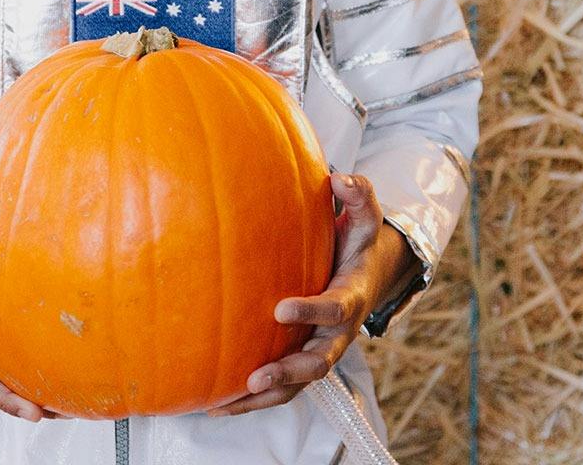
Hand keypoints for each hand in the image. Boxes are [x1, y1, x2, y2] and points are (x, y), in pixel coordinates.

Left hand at [208, 173, 416, 416]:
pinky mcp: (302, 358)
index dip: (311, 311)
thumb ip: (357, 195)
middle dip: (288, 372)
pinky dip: (253, 400)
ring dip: (267, 394)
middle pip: (319, 362)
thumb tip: (339, 179)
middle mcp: (338, 331)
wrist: (366, 273)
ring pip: (298, 384)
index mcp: (352, 296)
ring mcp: (320, 349)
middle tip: (257, 376)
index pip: (335, 309)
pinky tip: (217, 403)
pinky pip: (282, 386)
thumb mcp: (363, 216)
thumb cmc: (356, 242)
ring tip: (230, 400)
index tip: (280, 309)